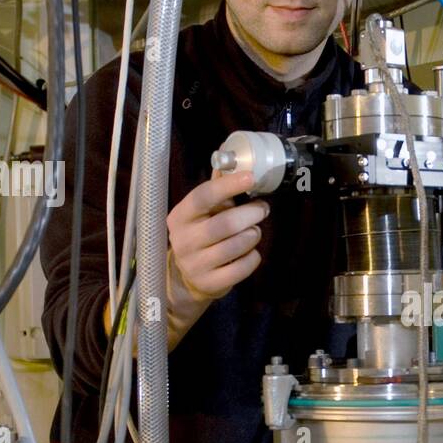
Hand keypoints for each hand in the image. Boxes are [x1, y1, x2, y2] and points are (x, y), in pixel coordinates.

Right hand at [165, 169, 268, 345]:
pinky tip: (251, 252)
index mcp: (180, 216)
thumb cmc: (200, 235)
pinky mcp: (209, 283)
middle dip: (250, 214)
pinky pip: (241, 268)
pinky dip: (253, 258)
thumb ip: (215, 190)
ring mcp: (194, 264)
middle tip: (262, 209)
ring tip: (254, 231)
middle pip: (224, 224)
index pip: (203, 197)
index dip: (228, 186)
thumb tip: (230, 159)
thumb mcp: (201, 213)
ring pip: (235, 246)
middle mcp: (183, 240)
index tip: (251, 177)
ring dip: (252, 235)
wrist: (186, 277)